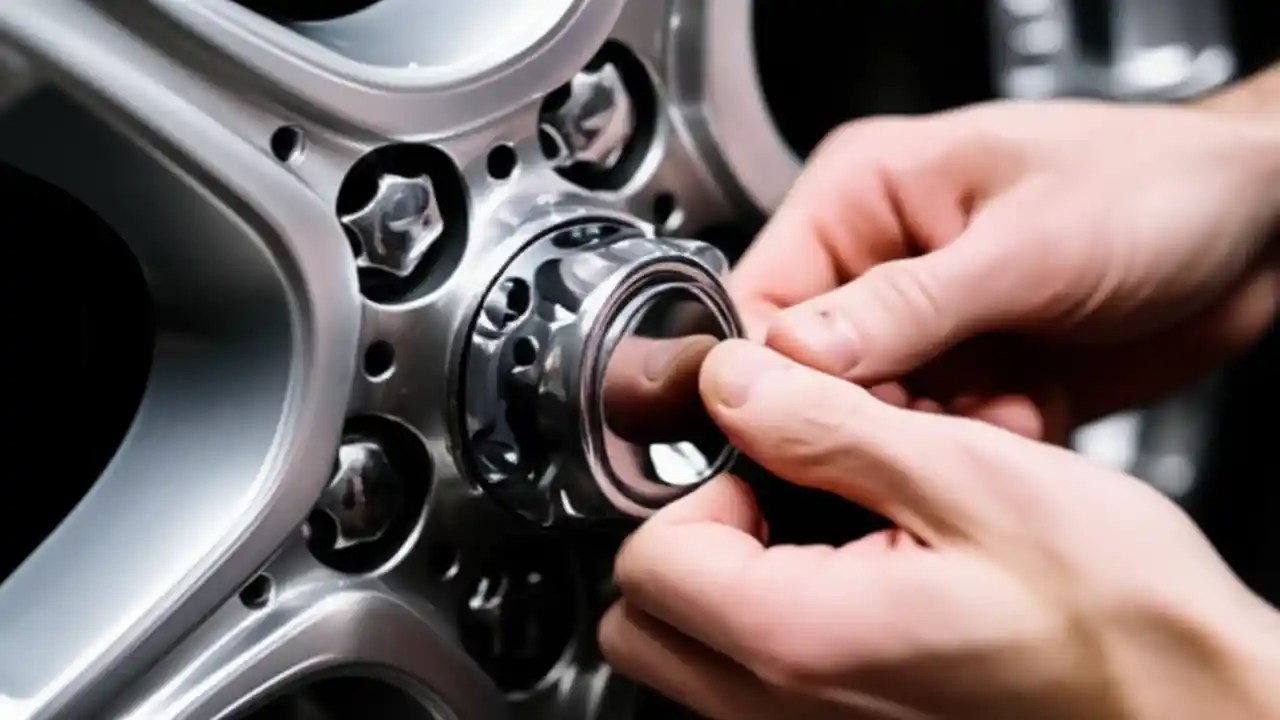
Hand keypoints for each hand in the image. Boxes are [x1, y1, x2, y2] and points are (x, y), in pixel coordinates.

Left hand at [601, 342, 1279, 718]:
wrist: (1194, 706)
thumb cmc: (1121, 618)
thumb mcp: (969, 477)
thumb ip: (824, 427)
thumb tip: (730, 383)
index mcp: (798, 637)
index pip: (648, 554)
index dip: (694, 485)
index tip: (763, 453)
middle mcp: (782, 710)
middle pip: (645, 615)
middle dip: (692, 534)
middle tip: (786, 490)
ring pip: (689, 651)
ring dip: (730, 576)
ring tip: (835, 529)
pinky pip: (751, 682)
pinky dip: (774, 619)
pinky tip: (860, 573)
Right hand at [732, 101, 1279, 439]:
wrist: (1263, 228)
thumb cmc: (1157, 183)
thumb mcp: (1026, 243)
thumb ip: (905, 305)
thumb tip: (795, 353)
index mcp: (864, 196)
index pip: (760, 297)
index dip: (767, 369)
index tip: (793, 422)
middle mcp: (881, 262)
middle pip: (809, 370)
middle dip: (868, 411)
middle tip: (925, 419)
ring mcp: (928, 323)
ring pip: (874, 414)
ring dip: (929, 432)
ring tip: (997, 408)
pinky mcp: (972, 372)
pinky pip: (935, 434)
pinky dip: (974, 444)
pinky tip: (1027, 410)